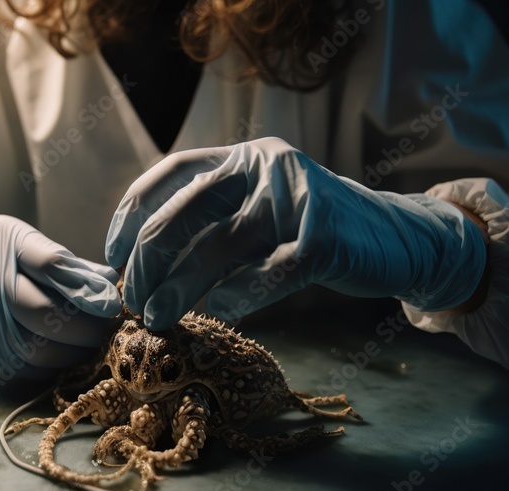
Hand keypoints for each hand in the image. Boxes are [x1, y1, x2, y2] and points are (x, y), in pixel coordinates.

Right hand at [0, 215, 121, 376]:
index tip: (113, 302)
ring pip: (37, 350)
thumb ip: (65, 262)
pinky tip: (71, 352)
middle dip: (84, 325)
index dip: (85, 287)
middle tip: (108, 325)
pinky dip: (57, 365)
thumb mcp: (23, 240)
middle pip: (42, 314)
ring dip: (75, 350)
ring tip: (94, 340)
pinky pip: (30, 369)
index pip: (48, 268)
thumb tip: (109, 284)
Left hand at [105, 137, 486, 328]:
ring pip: (217, 248)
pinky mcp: (324, 238)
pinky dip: (235, 299)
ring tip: (158, 318)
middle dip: (147, 262)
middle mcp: (264, 165)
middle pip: (184, 213)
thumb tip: (142, 268)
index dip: (131, 214)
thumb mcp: (260, 210)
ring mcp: (295, 198)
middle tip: (133, 300)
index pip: (170, 173)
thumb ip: (213, 222)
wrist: (397, 238)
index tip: (111, 258)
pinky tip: (219, 315)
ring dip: (179, 290)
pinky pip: (265, 276)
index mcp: (241, 155)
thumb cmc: (312, 232)